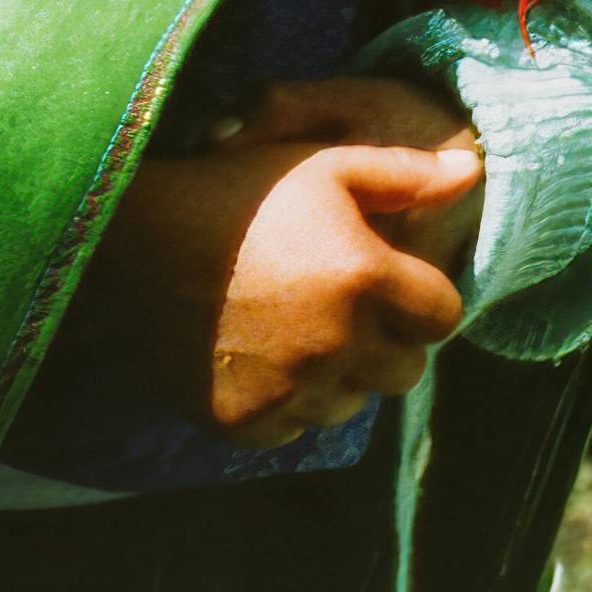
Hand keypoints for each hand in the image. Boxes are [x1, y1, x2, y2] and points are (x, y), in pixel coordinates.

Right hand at [84, 100, 481, 444]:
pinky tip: (257, 355)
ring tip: (293, 329)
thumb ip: (401, 173)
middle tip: (342, 308)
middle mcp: (337, 344)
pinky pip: (295, 427)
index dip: (420, 297)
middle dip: (386, 341)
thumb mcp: (318, 165)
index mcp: (365, 278)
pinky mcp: (246, 424)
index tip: (387, 281)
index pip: (442, 315)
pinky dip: (286, 400)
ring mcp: (290, 390)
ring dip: (338, 374)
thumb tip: (472, 174)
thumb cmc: (229, 195)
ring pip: (351, 403)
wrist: (120, 248)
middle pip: (404, 371)